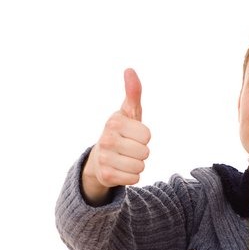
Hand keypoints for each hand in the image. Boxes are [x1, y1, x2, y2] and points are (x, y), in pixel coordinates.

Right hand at [82, 69, 150, 203]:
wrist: (100, 158)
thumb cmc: (121, 132)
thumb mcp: (128, 113)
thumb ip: (133, 93)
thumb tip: (130, 70)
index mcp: (114, 122)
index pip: (147, 135)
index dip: (143, 137)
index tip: (132, 135)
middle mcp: (106, 139)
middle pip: (145, 152)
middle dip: (141, 152)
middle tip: (128, 149)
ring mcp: (105, 158)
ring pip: (140, 166)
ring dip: (137, 165)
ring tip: (125, 159)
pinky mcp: (106, 176)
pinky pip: (134, 179)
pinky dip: (131, 176)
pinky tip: (121, 170)